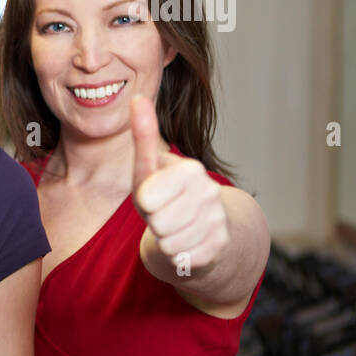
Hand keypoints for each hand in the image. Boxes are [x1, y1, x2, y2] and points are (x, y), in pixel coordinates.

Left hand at [130, 94, 228, 275]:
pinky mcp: (218, 248)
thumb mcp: (148, 168)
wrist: (201, 231)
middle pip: (157, 221)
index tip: (156, 196)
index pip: (147, 196)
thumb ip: (143, 136)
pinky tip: (186, 243)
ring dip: (164, 238)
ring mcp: (218, 221)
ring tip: (174, 228)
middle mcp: (210, 193)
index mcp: (191, 170)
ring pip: (168, 241)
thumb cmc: (165, 196)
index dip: (145, 201)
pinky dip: (176, 255)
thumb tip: (137, 97)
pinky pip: (179, 258)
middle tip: (164, 214)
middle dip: (154, 221)